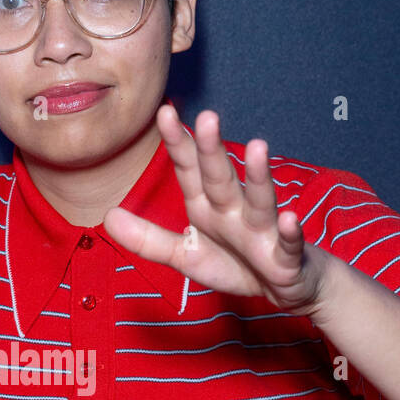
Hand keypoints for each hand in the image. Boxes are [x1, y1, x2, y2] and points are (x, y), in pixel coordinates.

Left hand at [103, 104, 328, 316]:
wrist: (285, 286)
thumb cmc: (235, 262)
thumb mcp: (185, 254)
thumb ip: (147, 239)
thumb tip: (108, 217)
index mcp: (208, 206)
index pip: (190, 170)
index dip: (179, 144)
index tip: (164, 113)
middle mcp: (235, 210)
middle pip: (221, 178)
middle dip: (214, 150)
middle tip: (208, 116)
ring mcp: (263, 231)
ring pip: (260, 201)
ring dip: (260, 176)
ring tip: (258, 147)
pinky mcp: (286, 256)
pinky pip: (289, 243)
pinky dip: (291, 233)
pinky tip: (291, 218)